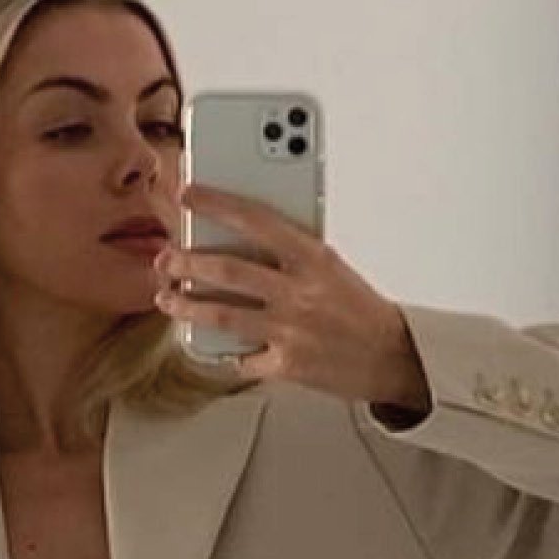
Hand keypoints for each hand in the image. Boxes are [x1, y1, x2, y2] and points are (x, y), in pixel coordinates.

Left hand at [154, 183, 431, 414]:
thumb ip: (291, 251)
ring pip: (223, 314)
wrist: (392, 356)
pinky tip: (210, 343)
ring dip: (186, 306)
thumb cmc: (358, 307)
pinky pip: (241, 358)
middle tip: (166, 258)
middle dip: (187, 262)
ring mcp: (290, 330)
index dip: (217, 204)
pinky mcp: (286, 365)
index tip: (188, 193)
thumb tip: (243, 235)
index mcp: (314, 257)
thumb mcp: (330, 265)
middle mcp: (299, 292)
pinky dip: (224, 352)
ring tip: (167, 298)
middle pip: (228, 270)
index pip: (257, 220)